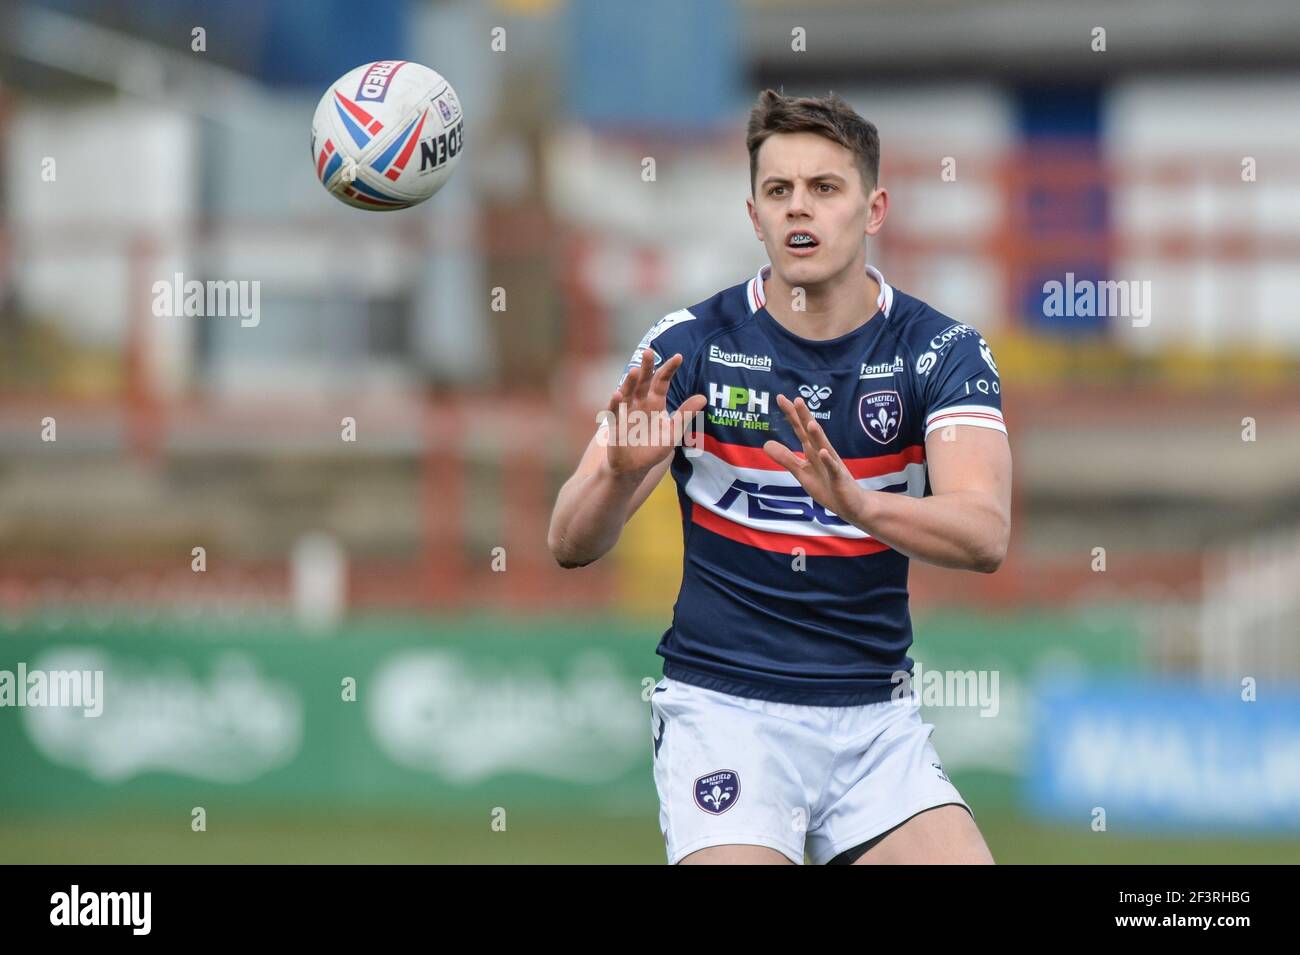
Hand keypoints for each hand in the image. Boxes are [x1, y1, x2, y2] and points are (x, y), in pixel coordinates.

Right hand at [599, 349, 706, 478]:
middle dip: (645, 367)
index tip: (678, 357)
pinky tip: (617, 394)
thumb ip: (685, 414)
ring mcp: (626, 412)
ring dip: (629, 382)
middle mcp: (640, 403)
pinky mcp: (615, 424)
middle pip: (642, 381)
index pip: (661, 382)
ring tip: (634, 371)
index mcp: (655, 403)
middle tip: (649, 351)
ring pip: (627, 393)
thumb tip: (703, 397)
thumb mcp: (672, 432)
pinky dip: (615, 403)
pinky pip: (614, 412)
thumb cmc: (652, 449)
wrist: (633, 468)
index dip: (669, 370)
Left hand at [763, 394, 866, 525]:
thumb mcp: (802, 472)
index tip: (781, 397)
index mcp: (813, 451)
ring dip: (818, 436)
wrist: (851, 505)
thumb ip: (786, 458)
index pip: (800, 429)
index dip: (791, 415)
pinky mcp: (839, 480)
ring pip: (824, 447)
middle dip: (805, 417)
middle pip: (812, 433)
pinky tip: (822, 453)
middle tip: (797, 400)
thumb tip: (766, 444)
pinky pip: (833, 469)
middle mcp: (823, 453)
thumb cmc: (827, 486)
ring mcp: (832, 465)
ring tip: (810, 423)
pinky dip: (828, 461)